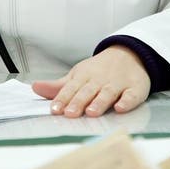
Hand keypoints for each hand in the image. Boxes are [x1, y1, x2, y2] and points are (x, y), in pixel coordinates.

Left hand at [32, 45, 150, 117]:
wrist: (129, 54)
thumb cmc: (99, 70)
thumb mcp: (77, 75)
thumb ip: (58, 86)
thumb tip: (35, 88)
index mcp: (84, 77)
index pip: (71, 88)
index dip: (62, 98)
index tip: (54, 109)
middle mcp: (100, 80)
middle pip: (88, 91)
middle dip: (78, 102)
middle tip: (70, 114)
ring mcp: (118, 83)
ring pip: (107, 93)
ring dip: (99, 102)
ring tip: (91, 112)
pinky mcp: (134, 88)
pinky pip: (131, 95)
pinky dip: (126, 101)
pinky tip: (121, 108)